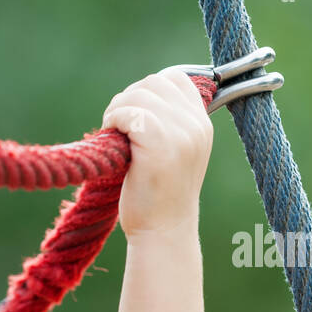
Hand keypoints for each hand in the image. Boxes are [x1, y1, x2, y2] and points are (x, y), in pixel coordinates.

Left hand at [101, 68, 212, 237]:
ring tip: (112, 133)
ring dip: (117, 109)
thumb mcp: (173, 153)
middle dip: (128, 98)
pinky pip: (129, 112)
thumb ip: (168, 124)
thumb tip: (138, 94)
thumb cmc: (158, 196)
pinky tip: (110, 139)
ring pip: (139, 94)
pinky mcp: (159, 144)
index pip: (176, 79)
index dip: (148, 89)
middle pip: (154, 82)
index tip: (133, 114)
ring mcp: (180, 134)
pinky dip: (114, 120)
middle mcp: (195, 125)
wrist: (162, 231)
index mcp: (201, 125)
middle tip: (116, 125)